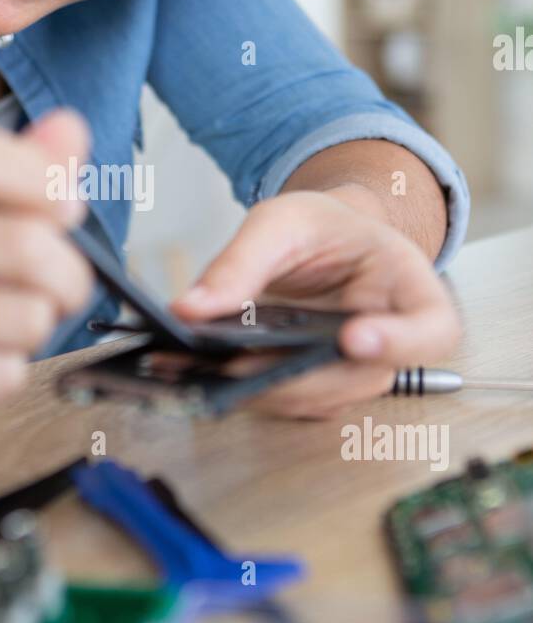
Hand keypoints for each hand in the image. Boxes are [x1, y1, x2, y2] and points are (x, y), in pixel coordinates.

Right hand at [0, 109, 93, 473]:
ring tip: (7, 331)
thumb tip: (69, 126)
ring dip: (38, 329)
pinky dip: (9, 374)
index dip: (29, 172)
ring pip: (21, 315)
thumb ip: (24, 173)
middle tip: (65, 290)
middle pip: (16, 241)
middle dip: (68, 273)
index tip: (70, 206)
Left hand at [170, 189, 460, 418]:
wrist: (318, 239)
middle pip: (363, 378)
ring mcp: (354, 370)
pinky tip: (199, 374)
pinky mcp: (316, 386)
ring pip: (320, 399)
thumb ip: (241, 262)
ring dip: (264, 391)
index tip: (353, 339)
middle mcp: (390, 338)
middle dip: (298, 378)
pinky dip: (245, 391)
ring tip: (203, 370)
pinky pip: (288, 400)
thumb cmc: (319, 226)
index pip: (431, 329)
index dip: (400, 342)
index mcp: (406, 285)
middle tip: (237, 364)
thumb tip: (190, 309)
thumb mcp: (281, 221)